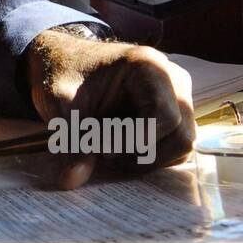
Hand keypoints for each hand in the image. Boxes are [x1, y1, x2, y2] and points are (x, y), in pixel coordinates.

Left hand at [24, 30, 195, 188]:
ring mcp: (177, 95)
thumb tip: (71, 181)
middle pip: (181, 134)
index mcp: (149, 66)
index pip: (164, 117)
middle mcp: (173, 78)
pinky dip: (148, 155)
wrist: (65, 61)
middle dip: (141, 153)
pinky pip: (174, 145)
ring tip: (108, 149)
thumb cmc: (64, 73)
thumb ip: (71, 139)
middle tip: (103, 152)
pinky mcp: (173, 111)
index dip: (136, 141)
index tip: (102, 150)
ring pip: (181, 144)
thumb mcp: (60, 102)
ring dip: (145, 157)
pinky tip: (118, 146)